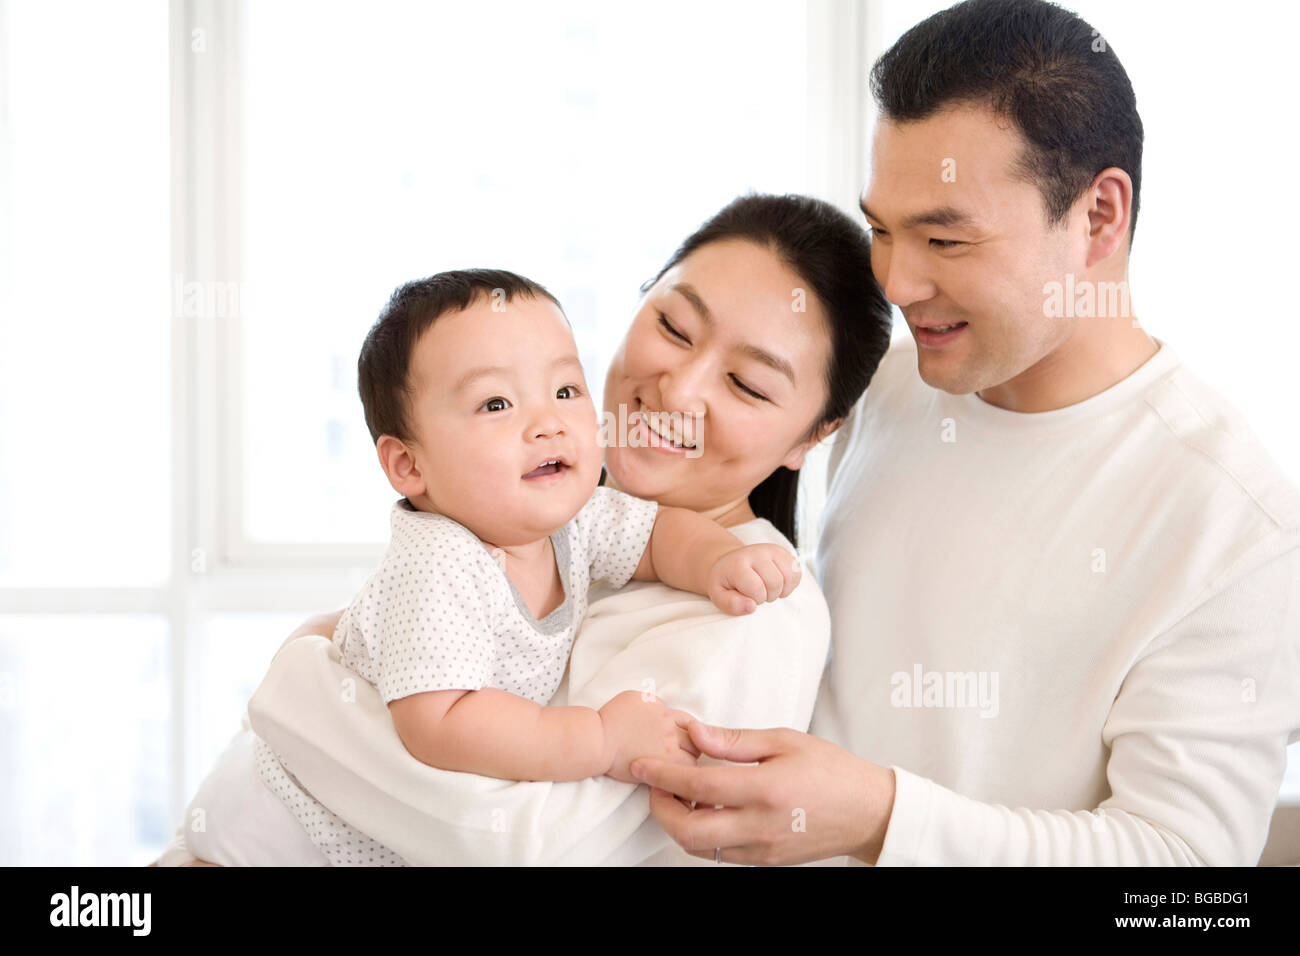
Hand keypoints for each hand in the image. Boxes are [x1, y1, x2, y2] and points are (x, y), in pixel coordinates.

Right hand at [597, 690, 699, 783]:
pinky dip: (682, 777)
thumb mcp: (632, 698)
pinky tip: (677, 781)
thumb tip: (663, 711)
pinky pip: (682, 773)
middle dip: (693, 748)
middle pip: (695, 739)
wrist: (597, 740)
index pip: (689, 722)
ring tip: (681, 771)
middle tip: (685, 757)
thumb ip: (653, 704)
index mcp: (663, 710)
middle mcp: (669, 727)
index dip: (690, 732)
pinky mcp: (660, 766)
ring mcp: (666, 747)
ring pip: (692, 757)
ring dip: (688, 763)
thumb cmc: (609, 720)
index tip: (686, 742)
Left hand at [630, 721, 895, 865]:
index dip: (662, 776)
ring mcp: (762, 849)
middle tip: (655, 786)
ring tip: (679, 795)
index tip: (640, 765)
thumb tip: (695, 733)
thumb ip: (735, 740)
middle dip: (661, 810)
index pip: (699, 787)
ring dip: (678, 824)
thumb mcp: (785, 740)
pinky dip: (702, 834)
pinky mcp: (765, 861)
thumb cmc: (830, 770)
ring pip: (700, 848)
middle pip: (689, 831)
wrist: (867, 812)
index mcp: (766, 789)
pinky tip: (705, 810)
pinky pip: (721, 853)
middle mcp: (761, 825)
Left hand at [706, 544, 801, 614]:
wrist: (729, 562)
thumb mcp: (718, 595)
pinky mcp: (783, 552)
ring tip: (767, 589)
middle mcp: (756, 552)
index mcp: (738, 563)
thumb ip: (731, 604)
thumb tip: (751, 607)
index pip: (757, 588)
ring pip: (790, 577)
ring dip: (781, 590)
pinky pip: (797, 573)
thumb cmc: (725, 582)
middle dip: (768, 595)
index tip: (748, 597)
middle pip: (775, 583)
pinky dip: (790, 584)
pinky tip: (778, 584)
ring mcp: (772, 550)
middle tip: (758, 594)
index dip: (755, 599)